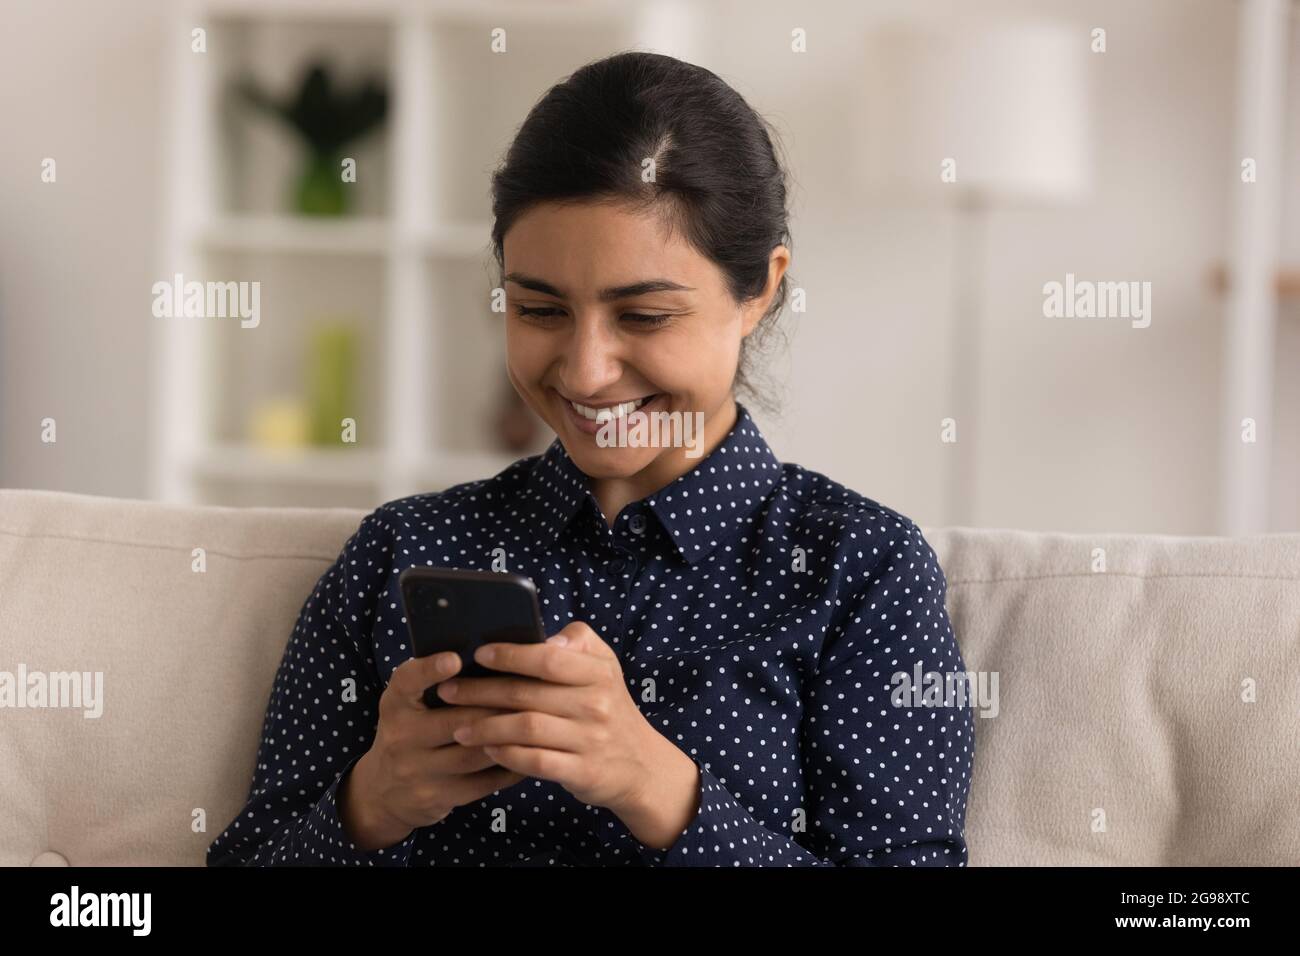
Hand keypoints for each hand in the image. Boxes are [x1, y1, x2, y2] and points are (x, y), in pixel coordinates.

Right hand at [340, 650, 525, 850]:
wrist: (383, 791)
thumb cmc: (411, 731)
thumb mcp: (409, 703)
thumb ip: (435, 680)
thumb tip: (492, 653)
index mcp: (396, 703)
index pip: (407, 681)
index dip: (430, 669)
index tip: (455, 658)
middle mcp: (400, 736)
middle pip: (455, 720)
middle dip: (495, 709)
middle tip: (530, 696)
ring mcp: (416, 770)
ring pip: (473, 754)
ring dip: (506, 739)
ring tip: (535, 725)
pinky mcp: (434, 797)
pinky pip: (479, 783)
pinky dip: (507, 768)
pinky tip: (526, 754)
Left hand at [434, 621, 701, 848]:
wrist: (640, 765)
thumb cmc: (609, 707)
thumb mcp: (605, 665)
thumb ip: (578, 640)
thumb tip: (546, 637)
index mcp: (599, 673)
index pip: (550, 658)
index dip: (511, 655)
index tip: (478, 654)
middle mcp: (596, 705)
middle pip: (527, 694)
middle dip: (481, 692)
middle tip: (448, 691)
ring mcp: (590, 741)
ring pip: (526, 729)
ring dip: (486, 726)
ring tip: (458, 725)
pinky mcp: (582, 772)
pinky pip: (535, 762)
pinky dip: (507, 755)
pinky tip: (486, 748)